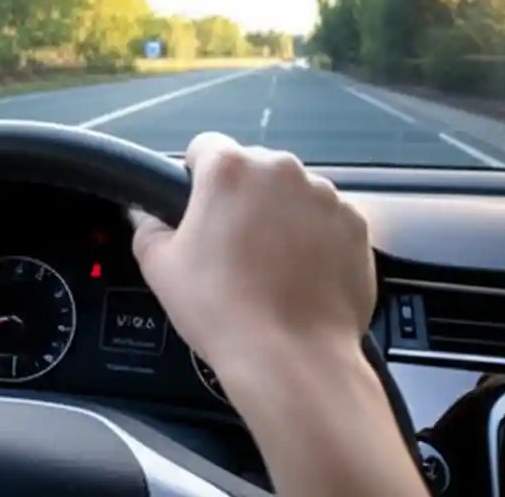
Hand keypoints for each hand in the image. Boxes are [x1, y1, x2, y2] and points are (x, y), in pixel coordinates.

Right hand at [131, 132, 373, 372]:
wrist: (291, 357)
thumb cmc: (221, 310)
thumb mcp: (159, 267)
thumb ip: (148, 228)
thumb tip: (148, 218)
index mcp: (230, 169)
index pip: (205, 146)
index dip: (196, 177)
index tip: (197, 207)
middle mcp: (281, 170)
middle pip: (254, 169)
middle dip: (242, 198)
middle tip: (231, 246)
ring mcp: (326, 196)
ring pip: (293, 194)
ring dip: (280, 216)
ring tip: (269, 266)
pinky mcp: (356, 225)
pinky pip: (327, 221)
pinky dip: (315, 239)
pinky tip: (299, 276)